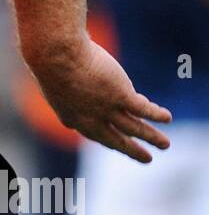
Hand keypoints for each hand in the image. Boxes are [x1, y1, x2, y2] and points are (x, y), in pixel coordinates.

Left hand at [26, 35, 171, 162]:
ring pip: (134, 128)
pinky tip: (167, 117)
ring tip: (165, 144)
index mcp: (71, 116)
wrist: (56, 56)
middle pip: (115, 139)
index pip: (90, 131)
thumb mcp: (51, 77)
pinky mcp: (120, 96)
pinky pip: (143, 110)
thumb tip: (57, 71)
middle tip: (146, 158)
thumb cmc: (48, 59)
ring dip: (152, 137)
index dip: (102, 134)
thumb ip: (58, 81)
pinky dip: (156, 115)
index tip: (110, 137)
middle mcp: (90, 119)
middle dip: (132, 149)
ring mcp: (106, 109)